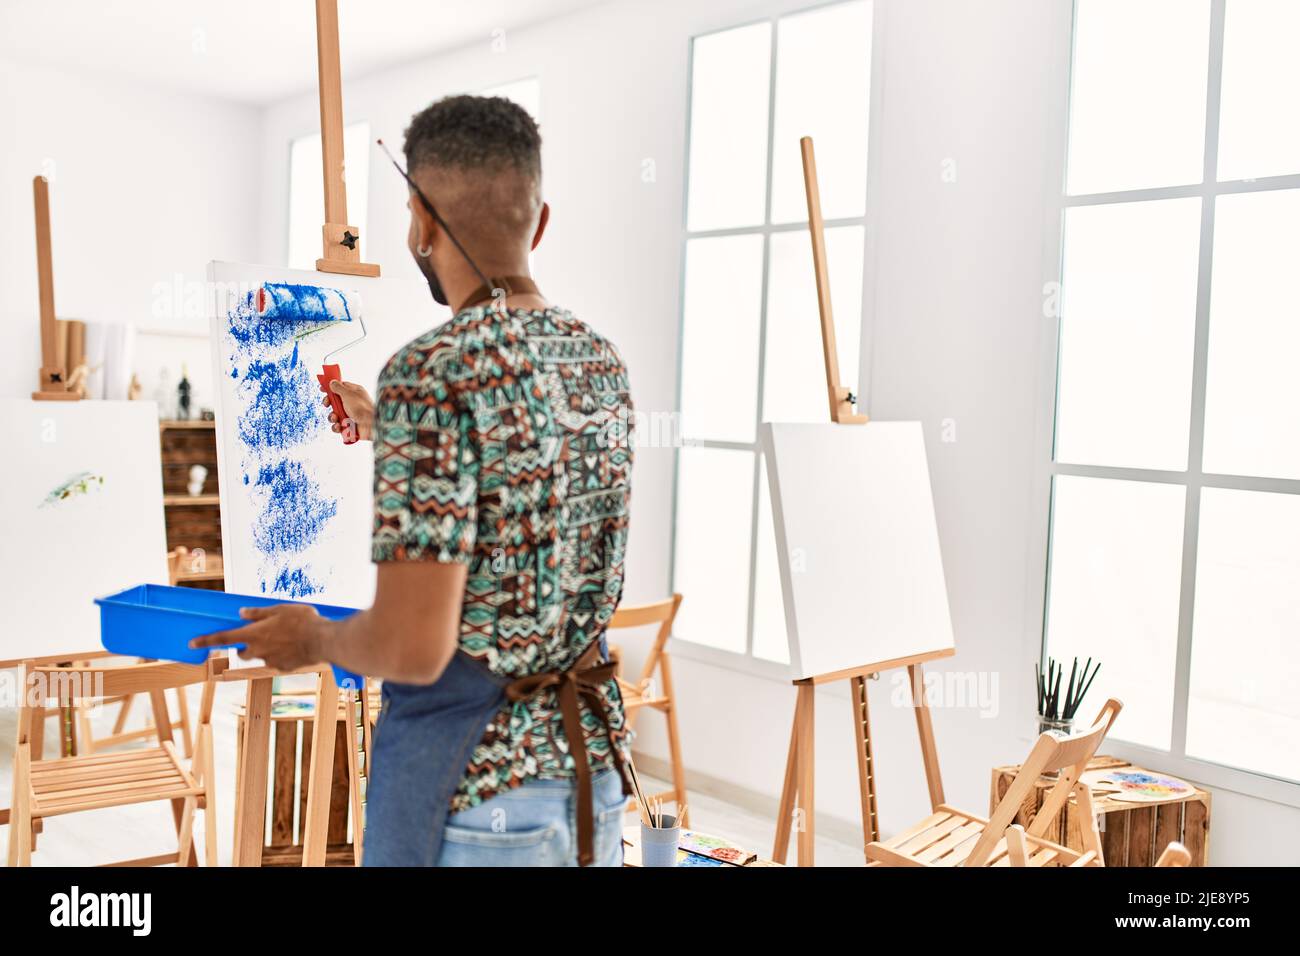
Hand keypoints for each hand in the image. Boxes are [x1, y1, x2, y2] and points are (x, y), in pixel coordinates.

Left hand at [190, 604, 328, 671]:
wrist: (323, 641)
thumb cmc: (302, 621)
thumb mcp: (279, 609)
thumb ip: (258, 613)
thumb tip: (242, 614)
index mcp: (254, 634)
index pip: (223, 638)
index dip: (206, 640)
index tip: (192, 643)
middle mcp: (258, 650)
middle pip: (242, 652)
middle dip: (245, 646)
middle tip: (259, 636)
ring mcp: (270, 661)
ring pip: (261, 656)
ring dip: (266, 649)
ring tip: (285, 638)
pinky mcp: (283, 667)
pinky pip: (276, 661)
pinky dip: (281, 654)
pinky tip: (295, 646)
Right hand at [321, 380, 373, 441]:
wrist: (371, 425)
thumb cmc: (362, 408)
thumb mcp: (348, 394)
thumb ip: (339, 388)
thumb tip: (332, 382)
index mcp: (354, 392)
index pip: (341, 387)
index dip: (331, 388)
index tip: (322, 389)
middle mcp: (352, 403)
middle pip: (335, 401)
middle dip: (329, 403)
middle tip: (327, 404)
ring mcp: (351, 415)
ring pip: (335, 414)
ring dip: (332, 417)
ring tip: (335, 418)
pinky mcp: (349, 426)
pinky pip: (338, 426)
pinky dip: (336, 427)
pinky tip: (339, 426)